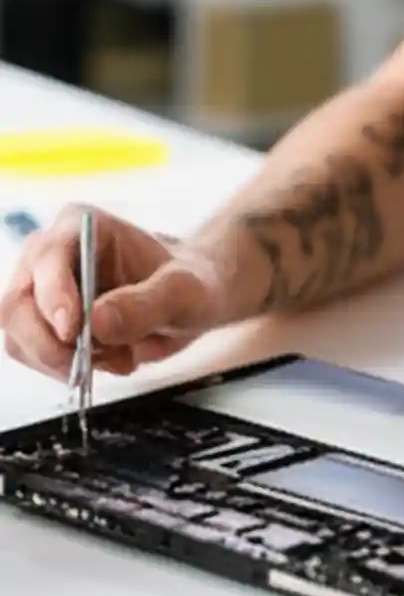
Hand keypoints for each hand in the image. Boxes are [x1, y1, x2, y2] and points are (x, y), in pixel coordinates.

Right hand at [0, 204, 225, 379]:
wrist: (194, 301)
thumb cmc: (192, 284)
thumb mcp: (186, 292)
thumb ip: (147, 304)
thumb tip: (97, 322)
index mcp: (81, 226)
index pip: (46, 259)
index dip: (53, 297)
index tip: (75, 332)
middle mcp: (50, 255)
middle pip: (16, 304)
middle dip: (51, 344)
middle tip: (95, 362)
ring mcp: (42, 291)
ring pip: (19, 336)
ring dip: (64, 360)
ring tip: (120, 357)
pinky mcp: (45, 324)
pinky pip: (36, 355)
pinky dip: (69, 369)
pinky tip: (112, 360)